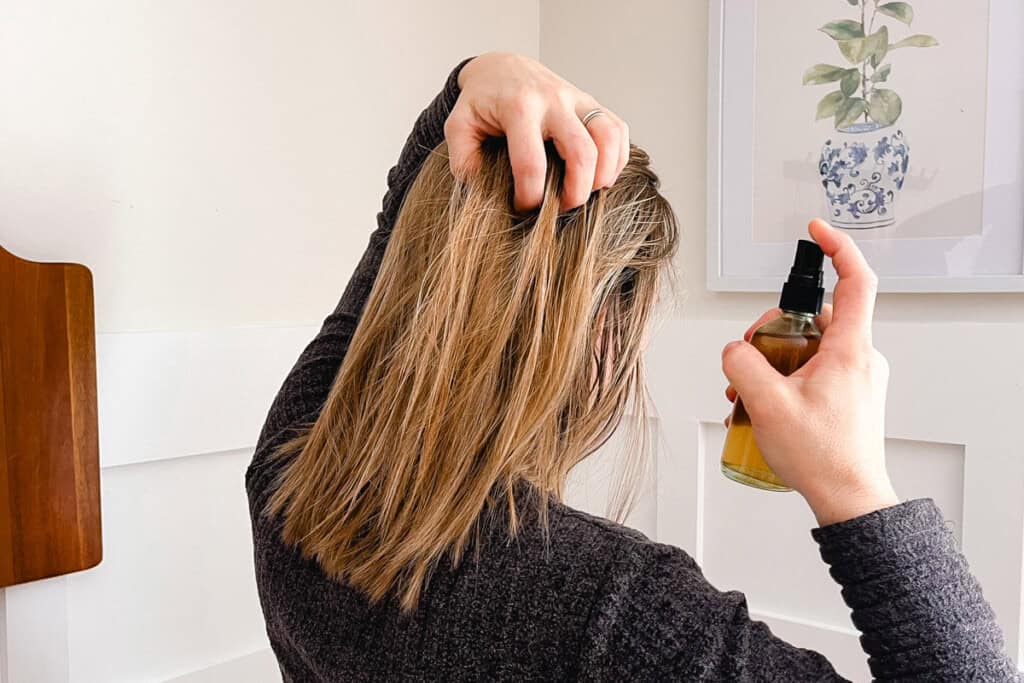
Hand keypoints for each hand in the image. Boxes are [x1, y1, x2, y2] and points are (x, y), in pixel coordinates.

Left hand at [445, 52, 629, 211]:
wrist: (503, 68)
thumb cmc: (481, 102)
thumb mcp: (459, 126)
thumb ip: (464, 159)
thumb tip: (484, 191)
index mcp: (518, 107)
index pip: (531, 163)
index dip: (530, 197)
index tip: (522, 208)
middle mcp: (553, 100)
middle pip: (581, 152)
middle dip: (575, 192)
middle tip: (560, 207)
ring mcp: (577, 99)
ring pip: (608, 138)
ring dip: (603, 174)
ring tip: (586, 192)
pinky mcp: (592, 103)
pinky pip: (618, 130)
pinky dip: (617, 158)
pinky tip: (600, 175)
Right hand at [721, 219, 898, 525]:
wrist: (850, 499)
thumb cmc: (822, 457)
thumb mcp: (768, 405)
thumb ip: (743, 364)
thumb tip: (736, 350)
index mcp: (850, 350)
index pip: (856, 280)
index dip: (837, 248)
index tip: (816, 231)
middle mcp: (859, 358)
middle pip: (815, 317)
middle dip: (774, 330)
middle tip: (748, 358)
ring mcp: (857, 378)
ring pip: (810, 347)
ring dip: (775, 361)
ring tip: (749, 395)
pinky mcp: (850, 396)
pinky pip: (814, 371)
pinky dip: (786, 379)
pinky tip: (763, 408)